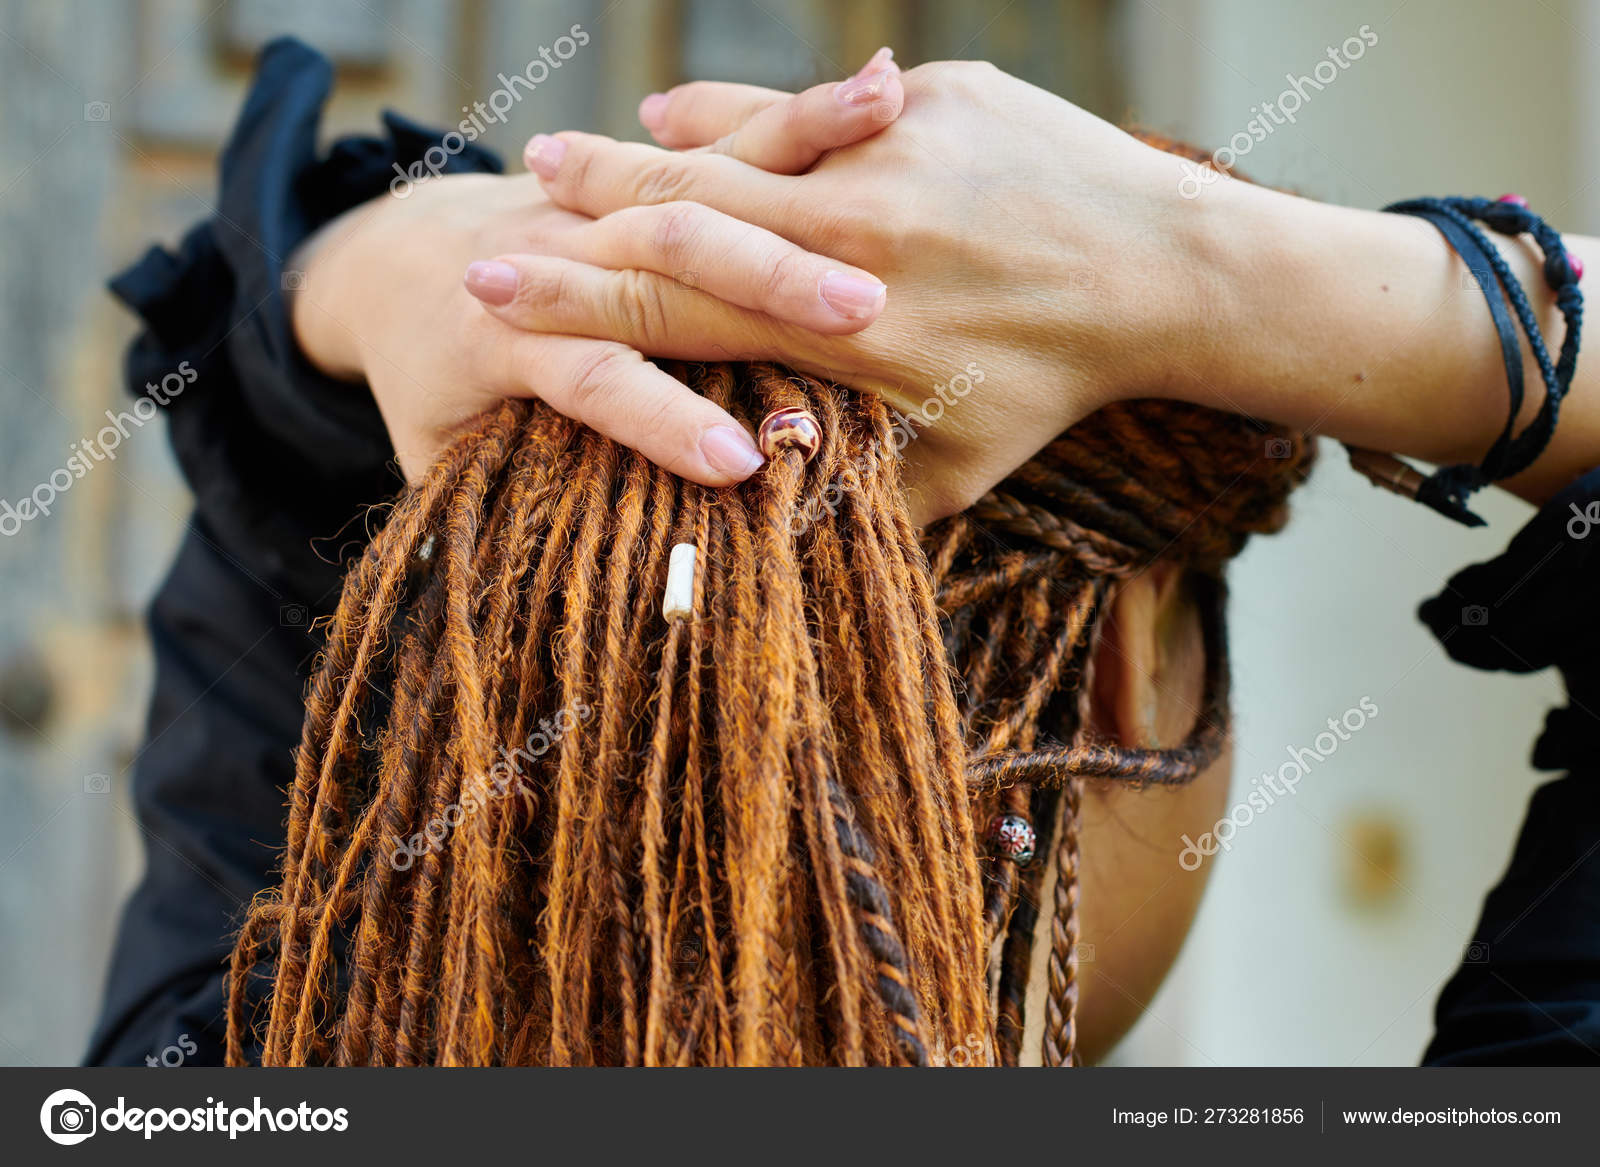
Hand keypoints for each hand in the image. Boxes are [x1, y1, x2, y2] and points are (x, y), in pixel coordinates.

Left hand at [284, 61, 903, 486]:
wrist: (398, 259)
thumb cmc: (431, 374)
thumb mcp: (434, 448)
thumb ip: (486, 501)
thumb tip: (522, 605)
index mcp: (509, 336)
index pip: (592, 374)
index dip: (659, 417)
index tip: (735, 463)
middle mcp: (563, 250)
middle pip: (673, 263)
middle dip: (769, 279)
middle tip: (858, 305)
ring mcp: (607, 200)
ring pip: (712, 177)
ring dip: (799, 149)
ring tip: (890, 124)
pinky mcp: (651, 176)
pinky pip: (734, 143)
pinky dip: (802, 117)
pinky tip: (883, 93)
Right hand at [479, 61, 1211, 520]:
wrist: (1172, 270)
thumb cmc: (1058, 383)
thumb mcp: (958, 466)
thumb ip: (858, 495)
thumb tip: (771, 525)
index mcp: (839, 327)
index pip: (668, 305)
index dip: (567, 298)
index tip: (484, 290)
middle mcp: (847, 233)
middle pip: (670, 214)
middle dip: (568, 215)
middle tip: (488, 210)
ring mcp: (885, 154)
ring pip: (724, 145)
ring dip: (628, 154)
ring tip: (551, 157)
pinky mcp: (925, 102)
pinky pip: (800, 105)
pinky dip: (729, 113)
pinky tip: (669, 113)